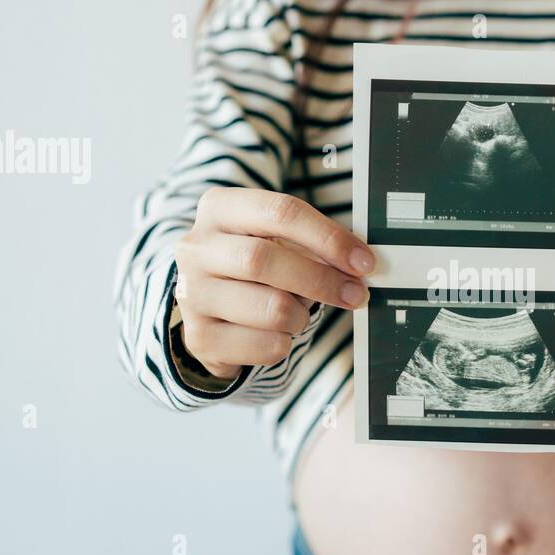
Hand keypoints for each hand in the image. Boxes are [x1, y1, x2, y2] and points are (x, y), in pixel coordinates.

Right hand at [173, 187, 374, 379]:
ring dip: (301, 315)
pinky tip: (278, 334)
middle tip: (356, 294)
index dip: (328, 238)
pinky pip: (265, 345)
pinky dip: (285, 343)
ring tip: (299, 313)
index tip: (363, 261)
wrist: (211, 307)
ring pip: (269, 308)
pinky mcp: (200, 337)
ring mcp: (191, 294)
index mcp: (219, 209)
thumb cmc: (255, 268)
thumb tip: (361, 263)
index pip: (280, 212)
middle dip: (321, 280)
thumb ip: (315, 245)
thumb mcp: (278, 241)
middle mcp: (196, 248)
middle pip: (264, 260)